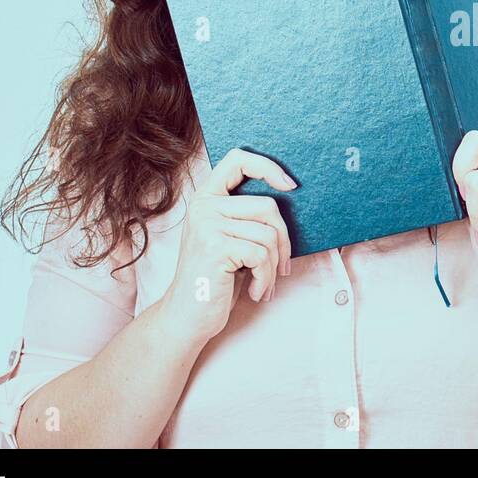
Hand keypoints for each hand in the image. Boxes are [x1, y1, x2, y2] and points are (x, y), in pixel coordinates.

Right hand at [159, 148, 294, 348]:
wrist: (187, 317)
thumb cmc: (216, 279)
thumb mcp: (229, 239)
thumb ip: (246, 216)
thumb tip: (290, 193)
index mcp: (206, 198)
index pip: (238, 159)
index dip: (268, 167)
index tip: (290, 185)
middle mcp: (203, 206)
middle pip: (268, 206)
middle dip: (284, 241)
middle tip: (283, 266)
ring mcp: (207, 225)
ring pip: (268, 235)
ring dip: (274, 266)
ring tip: (265, 283)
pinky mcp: (215, 247)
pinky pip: (262, 255)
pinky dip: (266, 278)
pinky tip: (256, 292)